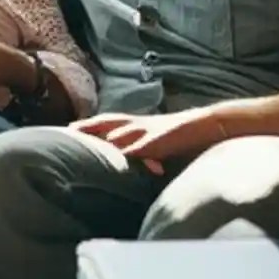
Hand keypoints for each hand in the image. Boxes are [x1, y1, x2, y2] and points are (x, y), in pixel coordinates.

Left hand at [71, 108, 226, 174]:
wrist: (208, 126)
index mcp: (139, 124)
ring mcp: (151, 130)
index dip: (91, 124)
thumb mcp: (156, 143)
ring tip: (91, 139)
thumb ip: (140, 149)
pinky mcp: (163, 138)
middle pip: (111, 121)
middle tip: (71, 129)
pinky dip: (135, 147)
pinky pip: (146, 142)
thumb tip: (124, 158)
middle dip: (91, 126)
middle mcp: (141, 124)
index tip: (71, 127)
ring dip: (107, 135)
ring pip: (125, 130)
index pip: (110, 121)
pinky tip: (124, 152)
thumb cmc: (180, 137)